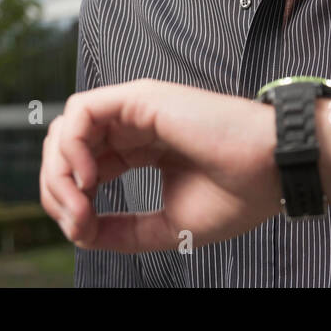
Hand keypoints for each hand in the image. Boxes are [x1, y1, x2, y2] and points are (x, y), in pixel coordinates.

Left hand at [40, 78, 284, 252]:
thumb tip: (77, 232)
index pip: (85, 168)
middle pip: (68, 148)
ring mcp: (136, 109)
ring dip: (60, 170)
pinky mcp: (140, 97)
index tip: (86, 231)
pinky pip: (81, 112)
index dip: (71, 202)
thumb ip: (120, 230)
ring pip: (67, 128)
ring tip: (81, 201)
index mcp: (142, 150)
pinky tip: (90, 177)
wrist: (273, 172)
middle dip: (57, 188)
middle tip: (78, 220)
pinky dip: (72, 147)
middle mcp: (135, 126)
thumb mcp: (166, 227)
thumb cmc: (238, 195)